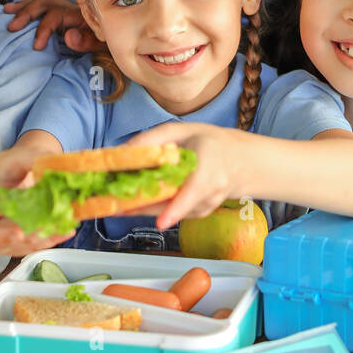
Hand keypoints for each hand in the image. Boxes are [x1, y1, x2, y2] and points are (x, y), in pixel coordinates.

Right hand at [0, 147, 75, 254]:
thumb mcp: (8, 162)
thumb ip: (29, 159)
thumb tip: (53, 161)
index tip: (17, 233)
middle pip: (10, 243)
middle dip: (34, 237)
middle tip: (55, 227)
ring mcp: (4, 241)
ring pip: (26, 246)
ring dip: (47, 238)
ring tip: (66, 227)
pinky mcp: (20, 242)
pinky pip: (35, 243)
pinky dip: (51, 237)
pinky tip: (67, 229)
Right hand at [4, 0, 104, 52]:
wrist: (116, 32)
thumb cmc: (108, 41)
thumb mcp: (102, 44)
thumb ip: (87, 41)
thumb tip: (68, 35)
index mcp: (80, 15)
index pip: (56, 15)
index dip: (44, 29)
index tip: (36, 46)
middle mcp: (71, 7)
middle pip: (46, 2)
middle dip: (27, 13)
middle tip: (12, 28)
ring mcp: (66, 7)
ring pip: (43, 0)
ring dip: (24, 6)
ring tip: (6, 12)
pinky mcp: (62, 10)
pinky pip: (43, 3)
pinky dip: (27, 5)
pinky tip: (14, 10)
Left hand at [122, 122, 241, 229]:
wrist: (240, 162)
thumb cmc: (211, 143)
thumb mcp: (182, 130)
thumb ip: (153, 139)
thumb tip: (122, 151)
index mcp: (208, 168)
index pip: (193, 192)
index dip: (176, 208)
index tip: (161, 221)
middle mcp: (209, 193)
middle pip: (171, 207)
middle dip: (141, 207)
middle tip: (112, 207)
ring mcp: (205, 207)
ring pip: (167, 213)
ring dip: (142, 208)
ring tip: (116, 203)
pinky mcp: (197, 215)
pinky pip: (170, 213)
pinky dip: (152, 208)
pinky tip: (134, 202)